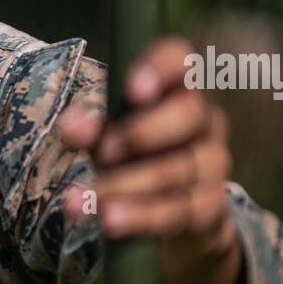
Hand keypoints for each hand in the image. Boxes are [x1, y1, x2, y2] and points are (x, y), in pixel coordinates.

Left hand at [57, 35, 245, 283]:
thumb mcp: (108, 141)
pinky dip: (140, 217)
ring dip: (124, 185)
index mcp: (178, 91)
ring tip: (80, 199)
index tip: (132, 90)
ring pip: (175, 170)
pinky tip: (109, 222)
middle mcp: (205, 123)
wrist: (175, 218)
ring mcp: (212, 165)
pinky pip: (178, 212)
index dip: (159, 68)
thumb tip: (70, 127)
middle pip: (188, 113)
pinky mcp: (210, 208)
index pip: (179, 61)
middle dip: (142, 132)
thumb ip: (91, 131)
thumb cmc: (135, 160)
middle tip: (105, 151)